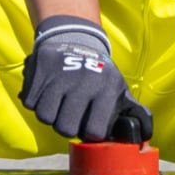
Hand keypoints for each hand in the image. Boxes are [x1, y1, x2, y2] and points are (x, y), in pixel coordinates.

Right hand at [21, 16, 152, 142]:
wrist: (75, 37)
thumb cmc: (99, 72)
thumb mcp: (119, 88)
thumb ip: (134, 113)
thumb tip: (144, 138)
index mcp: (106, 89)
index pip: (93, 131)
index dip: (89, 132)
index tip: (89, 125)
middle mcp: (83, 82)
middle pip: (65, 129)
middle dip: (66, 126)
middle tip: (70, 114)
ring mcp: (60, 75)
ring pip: (45, 117)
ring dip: (50, 114)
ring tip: (58, 103)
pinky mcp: (40, 70)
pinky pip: (30, 103)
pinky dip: (35, 101)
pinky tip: (46, 91)